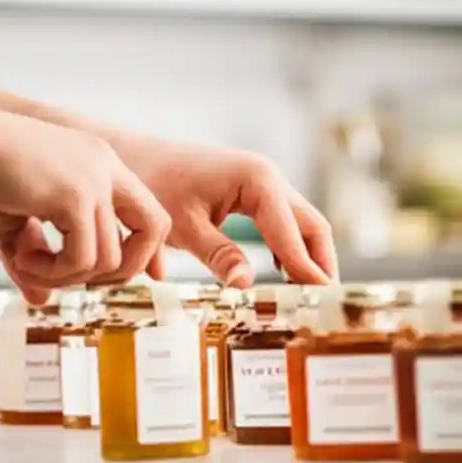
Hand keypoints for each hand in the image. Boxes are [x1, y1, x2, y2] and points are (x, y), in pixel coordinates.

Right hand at [0, 101, 170, 303]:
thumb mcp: (11, 222)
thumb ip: (34, 257)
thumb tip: (40, 300)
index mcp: (97, 163)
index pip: (149, 210)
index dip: (149, 248)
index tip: (148, 275)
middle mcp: (105, 166)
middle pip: (154, 230)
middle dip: (122, 270)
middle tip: (67, 278)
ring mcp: (95, 179)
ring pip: (109, 260)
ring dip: (64, 277)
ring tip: (23, 262)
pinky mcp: (76, 196)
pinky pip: (82, 260)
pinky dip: (51, 272)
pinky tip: (19, 255)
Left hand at [111, 136, 336, 287]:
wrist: (136, 157)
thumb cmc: (155, 184)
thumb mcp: (184, 225)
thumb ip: (218, 255)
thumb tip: (247, 285)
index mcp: (258, 179)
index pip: (293, 233)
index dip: (308, 269)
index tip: (323, 300)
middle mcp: (269, 177)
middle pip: (312, 226)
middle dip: (321, 264)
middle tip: (325, 305)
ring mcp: (265, 183)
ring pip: (303, 225)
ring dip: (309, 258)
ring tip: (310, 299)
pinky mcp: (255, 193)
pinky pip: (285, 223)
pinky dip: (292, 250)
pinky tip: (285, 278)